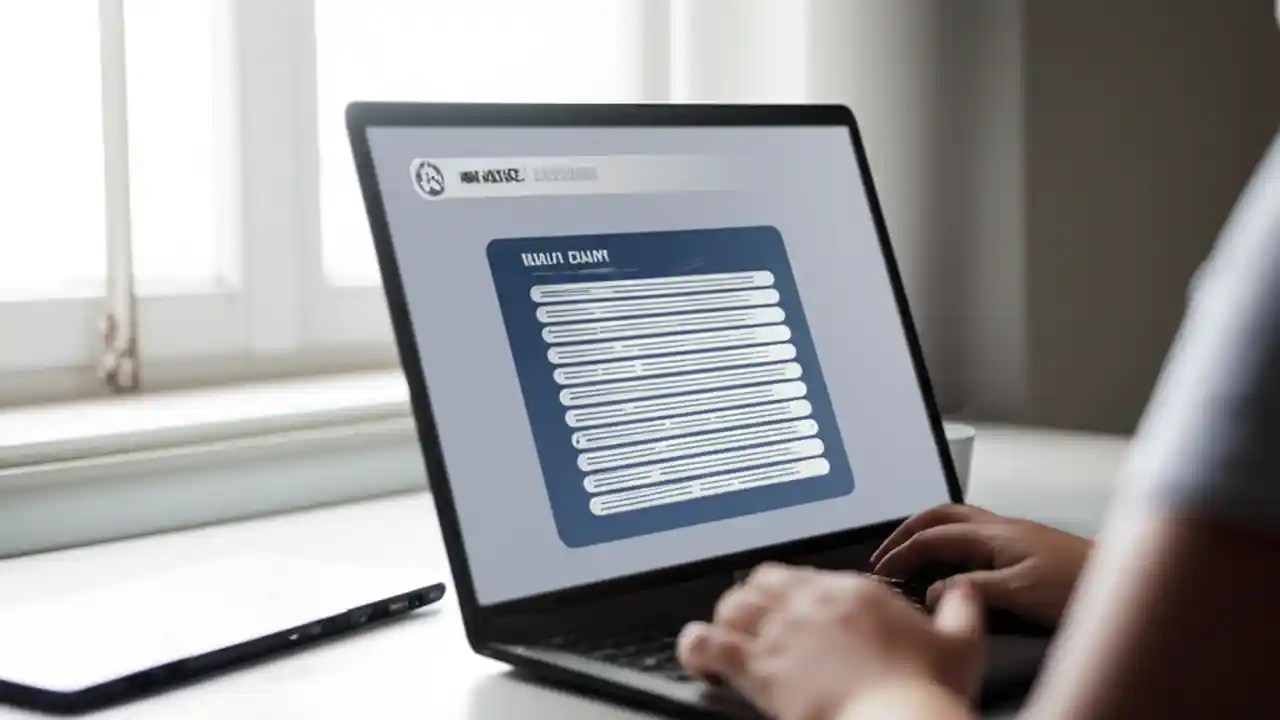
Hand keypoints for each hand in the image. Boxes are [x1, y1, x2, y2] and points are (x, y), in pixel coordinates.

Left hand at [677, 563, 982, 719]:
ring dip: (726, 618)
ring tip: (725, 636)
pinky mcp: (759, 669)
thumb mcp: (961, 643)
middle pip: (763, 582)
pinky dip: (696, 646)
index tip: (796, 610)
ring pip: (733, 606)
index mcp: (854, 594)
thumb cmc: (926, 693)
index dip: (795, 591)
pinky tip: (697, 655)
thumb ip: (962, 610)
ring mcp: (781, 634)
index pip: (807, 576)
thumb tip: (963, 592)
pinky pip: (710, 645)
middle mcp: (810, 605)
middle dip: (755, 598)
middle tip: (755, 621)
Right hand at [871, 504, 1091, 626]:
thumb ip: (972, 589)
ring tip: (911, 551)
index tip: (883, 572)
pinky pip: (974, 532)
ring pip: (958, 520)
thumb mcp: (1018, 593)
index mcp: (993, 533)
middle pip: (941, 514)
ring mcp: (1014, 533)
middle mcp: (1000, 526)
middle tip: (887, 553)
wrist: (1122, 581)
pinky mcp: (1025, 545)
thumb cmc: (1075, 586)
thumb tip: (931, 590)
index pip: (933, 536)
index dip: (903, 553)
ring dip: (929, 531)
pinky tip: (952, 561)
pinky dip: (950, 540)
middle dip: (908, 530)